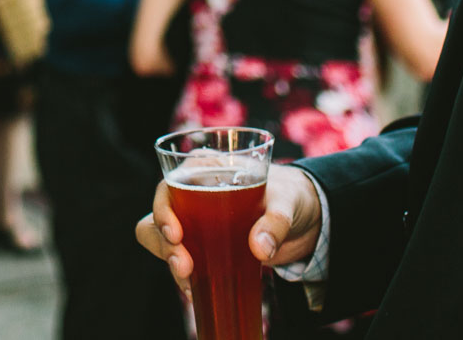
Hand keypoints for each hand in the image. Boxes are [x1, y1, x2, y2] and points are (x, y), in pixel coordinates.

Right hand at [135, 164, 323, 293]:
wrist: (304, 219)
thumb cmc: (290, 197)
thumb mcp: (286, 203)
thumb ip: (275, 223)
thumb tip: (260, 248)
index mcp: (205, 170)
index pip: (169, 185)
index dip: (164, 209)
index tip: (176, 234)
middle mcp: (192, 194)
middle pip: (158, 216)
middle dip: (164, 243)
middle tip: (184, 266)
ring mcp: (196, 222)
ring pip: (163, 240)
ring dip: (170, 261)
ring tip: (189, 282)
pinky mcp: (205, 247)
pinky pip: (183, 259)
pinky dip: (185, 277)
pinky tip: (196, 291)